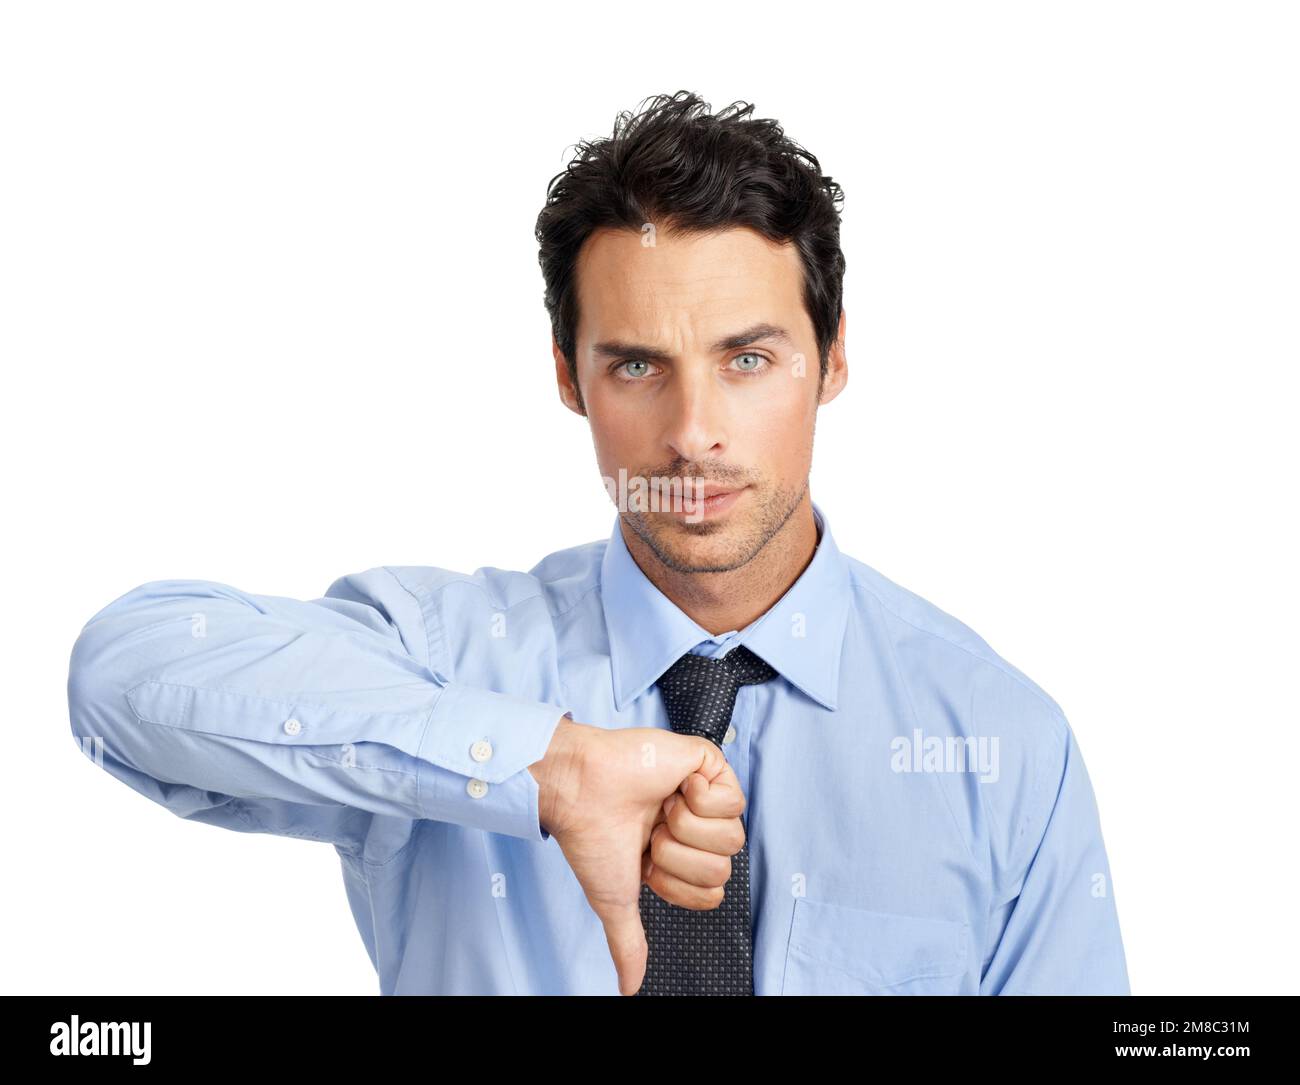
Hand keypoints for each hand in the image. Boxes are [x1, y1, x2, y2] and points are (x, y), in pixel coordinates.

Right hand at [528, 717, 745, 994]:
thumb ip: (628, 942)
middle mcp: (695, 829)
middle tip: (651, 830)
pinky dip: (698, 797)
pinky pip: (733, 798)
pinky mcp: (709, 765)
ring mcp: (704, 797)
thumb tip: (629, 989)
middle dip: (679, 855)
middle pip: (724, 867)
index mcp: (677, 856)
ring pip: (732, 836)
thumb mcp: (615, 898)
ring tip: (661, 808)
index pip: (713, 891)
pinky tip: (675, 785)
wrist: (581, 790)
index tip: (647, 863)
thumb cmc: (592, 836)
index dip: (679, 884)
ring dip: (687, 826)